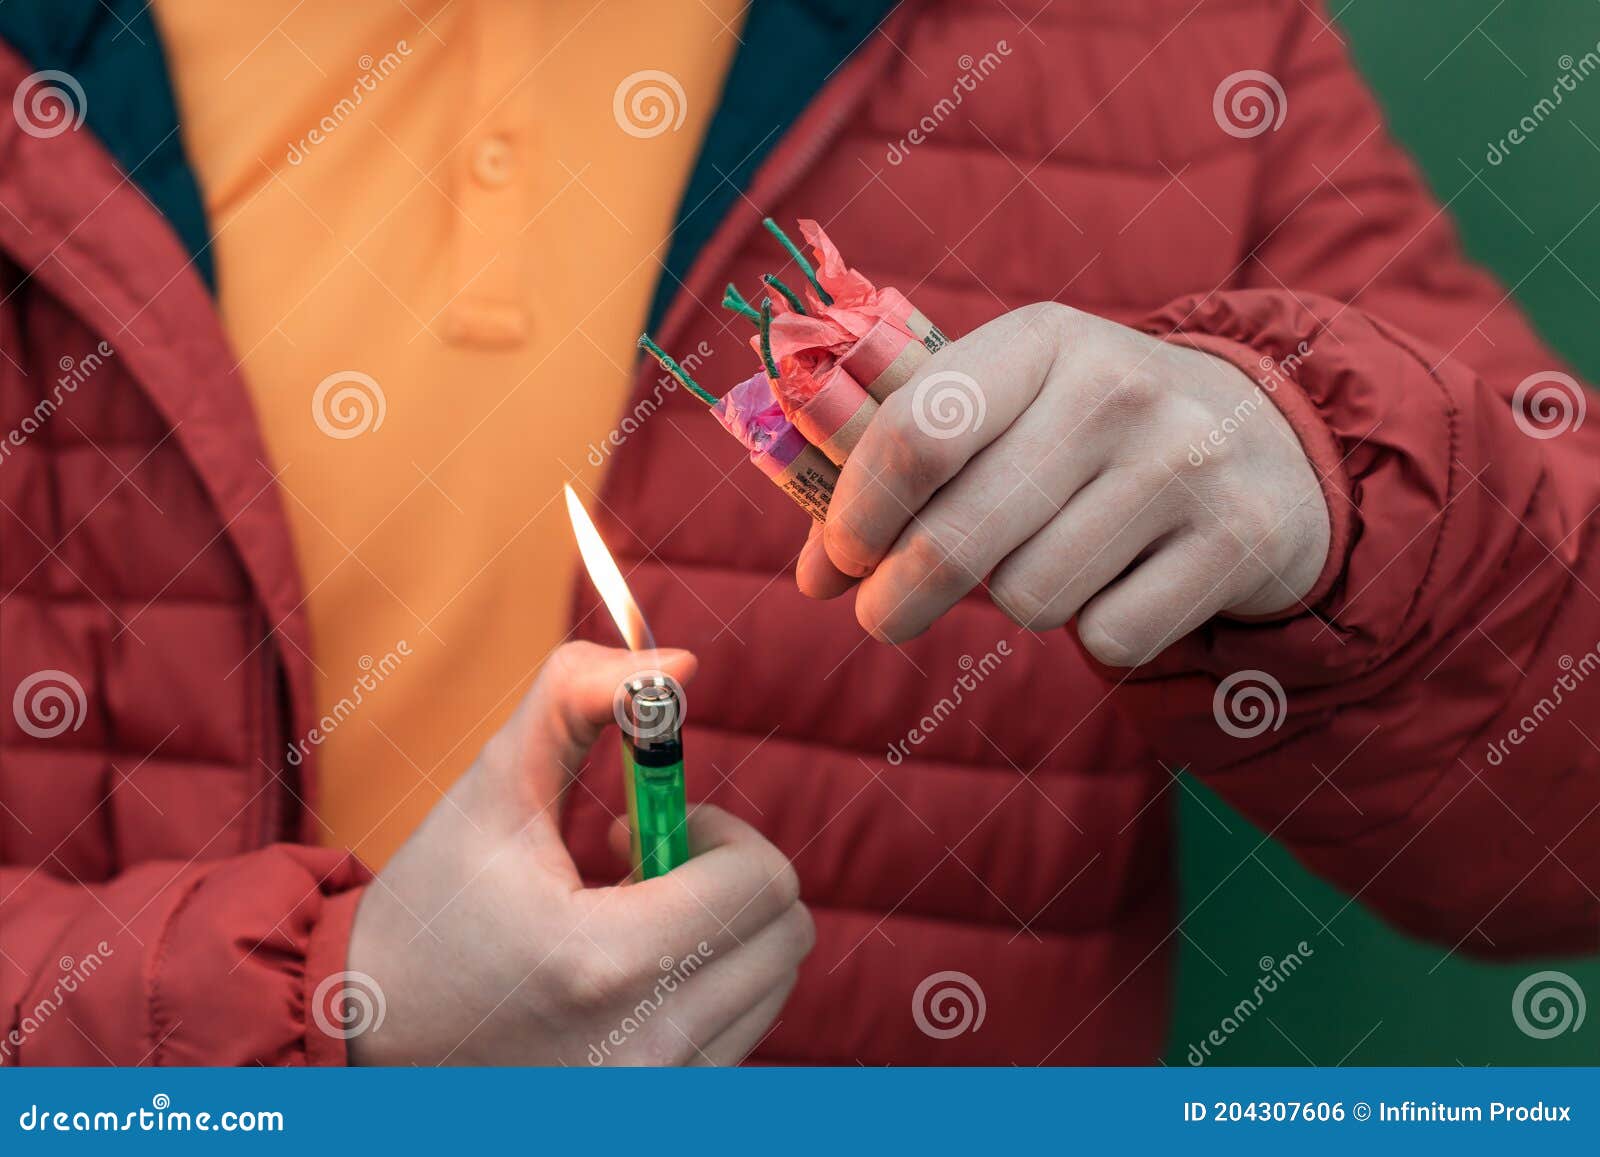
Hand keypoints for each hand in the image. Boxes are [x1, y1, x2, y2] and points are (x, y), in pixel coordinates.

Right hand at [345, 642, 812, 1065]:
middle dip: (724, 877)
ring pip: (773, 983)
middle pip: (785, 935)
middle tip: (636, 870)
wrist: (362, 1036)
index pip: (760, 884)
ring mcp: (652, 1096)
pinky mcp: (652, 1116)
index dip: (716, 831)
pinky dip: (707, 987)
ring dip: (719, 933)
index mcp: (606, 963)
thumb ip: (578, 697)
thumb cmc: (431, 906)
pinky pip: (742, 1034)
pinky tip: (628, 976)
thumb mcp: (492, 787)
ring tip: (626, 923)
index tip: (635, 830)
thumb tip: (682, 663)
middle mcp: (644, 1051)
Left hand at [797, 303, 1329, 664]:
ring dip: (1017, 601)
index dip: (857, 513)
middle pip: (959, 537)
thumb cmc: (1091, 434)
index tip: (839, 559)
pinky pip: (1110, 638)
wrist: (1272, 444)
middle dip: (898, 596)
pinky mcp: (1239, 542)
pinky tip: (1123, 581)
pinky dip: (1098, 631)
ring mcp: (1187, 465)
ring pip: (1030, 598)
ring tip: (1049, 560)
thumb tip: (814, 575)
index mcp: (1043, 339)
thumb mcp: (1008, 405)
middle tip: (883, 614)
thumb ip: (902, 468)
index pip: (918, 432)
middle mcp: (1119, 390)